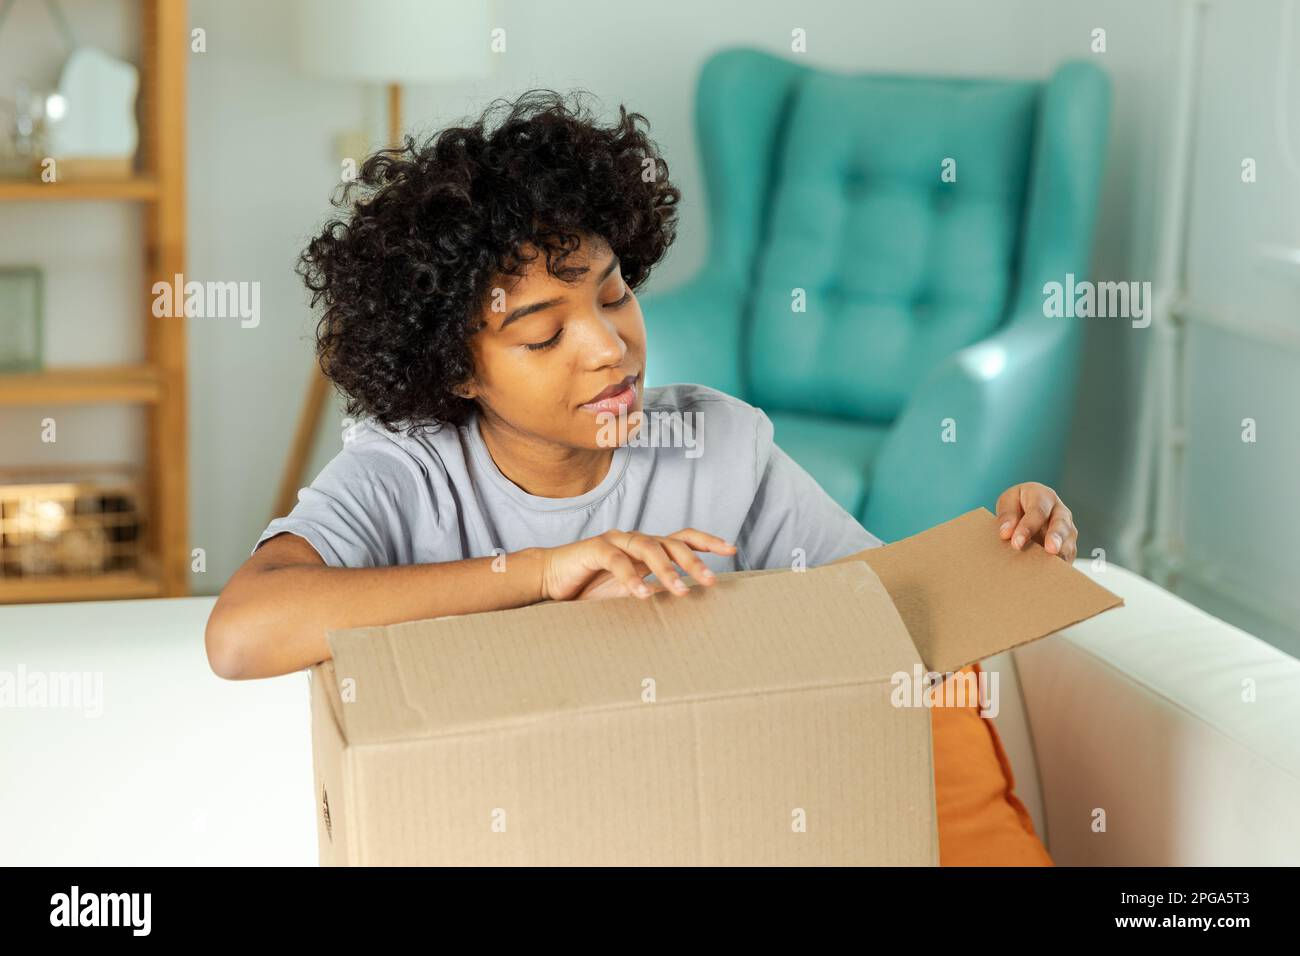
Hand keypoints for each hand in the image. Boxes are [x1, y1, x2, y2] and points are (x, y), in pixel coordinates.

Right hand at [539, 528, 737, 601]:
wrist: (552, 579)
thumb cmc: (592, 586)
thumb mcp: (630, 591)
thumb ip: (654, 589)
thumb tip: (687, 599)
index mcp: (647, 548)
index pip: (682, 537)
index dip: (707, 541)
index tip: (732, 549)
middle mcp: (635, 540)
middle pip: (672, 541)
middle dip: (694, 560)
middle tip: (710, 580)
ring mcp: (616, 541)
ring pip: (649, 547)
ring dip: (666, 571)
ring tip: (680, 591)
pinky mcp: (594, 548)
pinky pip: (617, 560)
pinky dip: (631, 577)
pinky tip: (641, 594)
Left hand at [995, 483, 1076, 561]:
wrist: (1027, 507)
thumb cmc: (1017, 504)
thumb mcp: (1008, 501)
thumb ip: (1007, 515)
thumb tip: (1006, 533)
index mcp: (1043, 497)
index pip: (1038, 511)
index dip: (1028, 527)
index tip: (1017, 542)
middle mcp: (1060, 512)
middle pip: (1061, 524)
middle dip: (1056, 537)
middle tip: (1050, 550)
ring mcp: (1067, 529)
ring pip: (1069, 541)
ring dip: (1062, 554)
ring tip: (1053, 567)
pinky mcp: (1068, 545)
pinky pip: (1068, 556)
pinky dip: (1061, 566)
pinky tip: (1052, 575)